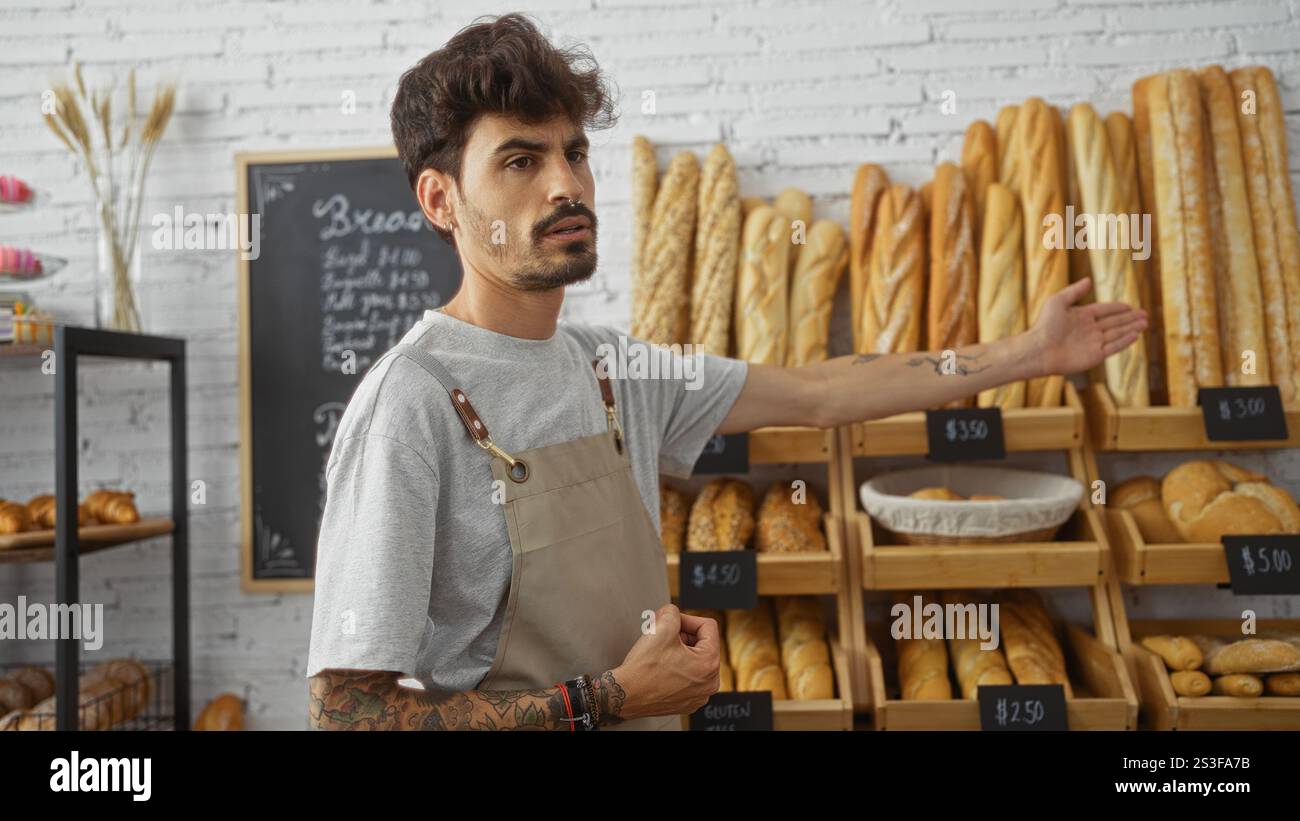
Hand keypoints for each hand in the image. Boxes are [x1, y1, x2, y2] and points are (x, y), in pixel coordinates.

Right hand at [605, 604, 718, 720]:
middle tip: (662, 635)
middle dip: (682, 635)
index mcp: (709, 664)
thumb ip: (673, 611)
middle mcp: (709, 683)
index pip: (708, 626)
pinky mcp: (687, 702)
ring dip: (678, 650)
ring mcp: (698, 695)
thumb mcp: (661, 627)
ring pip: (694, 659)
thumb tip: (674, 613)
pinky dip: (675, 668)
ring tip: (659, 652)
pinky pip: (687, 676)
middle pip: (702, 643)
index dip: (687, 619)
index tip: (671, 622)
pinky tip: (660, 667)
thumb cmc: (642, 670)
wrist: (624, 695)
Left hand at [1027, 278, 1147, 377]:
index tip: (1129, 306)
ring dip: (1131, 328)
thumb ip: (1074, 291)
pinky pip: (1113, 347)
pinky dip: (1124, 341)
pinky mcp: (1094, 356)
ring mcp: (1092, 343)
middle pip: (1114, 322)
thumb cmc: (1045, 325)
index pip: (1104, 311)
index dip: (1116, 308)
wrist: (1039, 350)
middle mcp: (1088, 330)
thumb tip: (1088, 279)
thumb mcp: (1058, 301)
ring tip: (1145, 323)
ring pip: (1116, 334)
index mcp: (1081, 316)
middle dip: (1129, 318)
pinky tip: (1135, 335)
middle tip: (1145, 314)